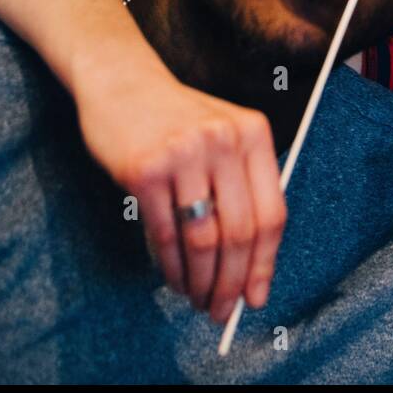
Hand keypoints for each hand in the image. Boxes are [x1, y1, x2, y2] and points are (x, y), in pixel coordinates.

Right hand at [74, 62, 285, 322]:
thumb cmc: (174, 120)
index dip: (265, 263)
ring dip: (202, 281)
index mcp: (254, 135)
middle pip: (240, 233)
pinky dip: (171, 267)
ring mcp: (184, 154)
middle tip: (221, 311)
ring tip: (198, 300)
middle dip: (232, 282)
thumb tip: (251, 265)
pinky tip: (174, 280)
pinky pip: (165, 234)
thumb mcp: (222, 137)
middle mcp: (224, 141)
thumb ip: (241, 188)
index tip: (256, 296)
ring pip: (202, 240)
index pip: (272, 213)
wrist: (119, 82)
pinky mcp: (144, 170)